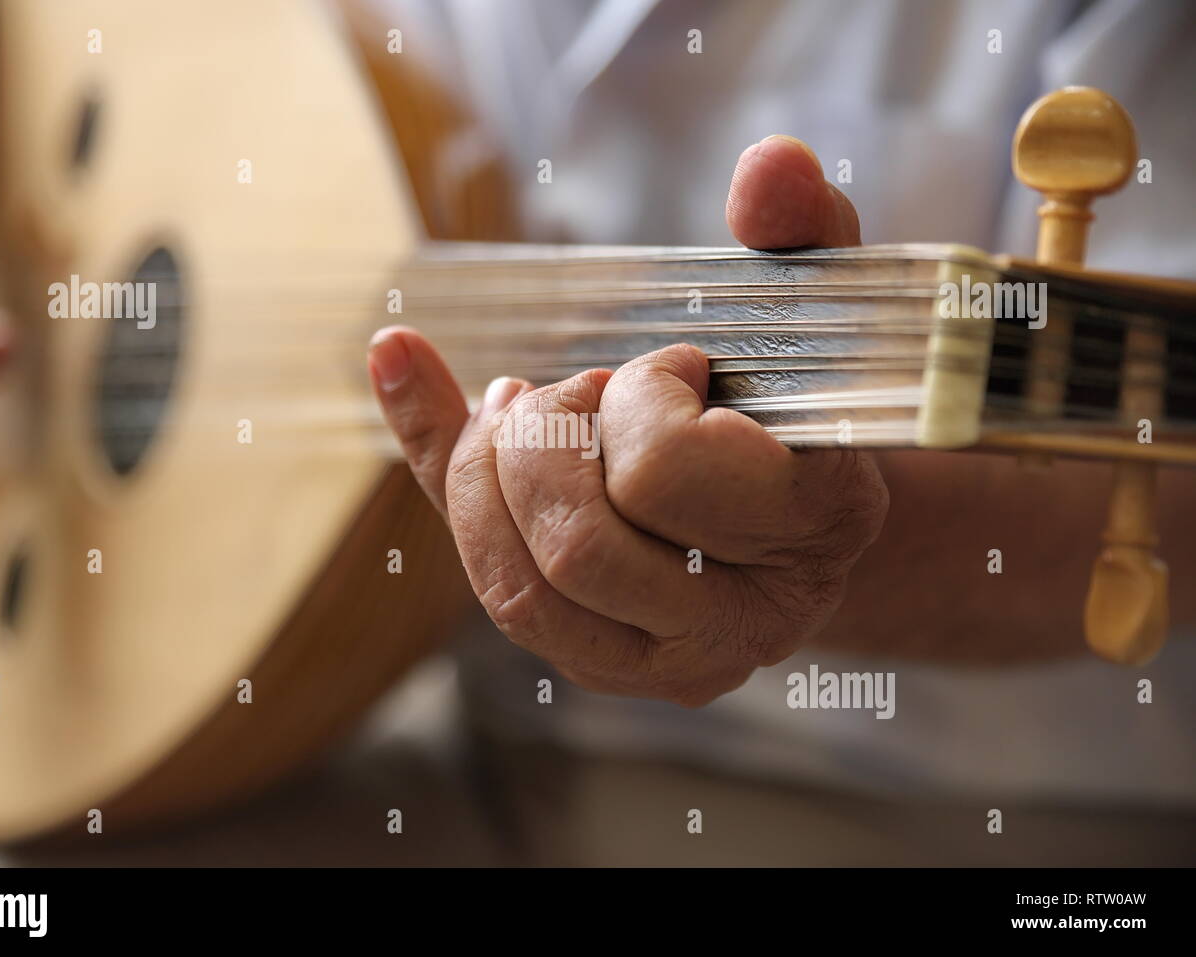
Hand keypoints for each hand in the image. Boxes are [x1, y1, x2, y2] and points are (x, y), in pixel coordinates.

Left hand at [368, 135, 885, 704]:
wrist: (802, 506)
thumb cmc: (806, 404)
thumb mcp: (819, 307)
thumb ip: (807, 231)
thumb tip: (769, 162)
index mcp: (814, 537)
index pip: (665, 474)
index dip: (640, 398)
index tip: (678, 367)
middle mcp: (731, 632)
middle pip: (573, 546)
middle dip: (550, 438)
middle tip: (584, 387)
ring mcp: (647, 663)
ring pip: (514, 589)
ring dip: (491, 469)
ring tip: (526, 406)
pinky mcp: (581, 656)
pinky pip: (482, 574)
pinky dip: (434, 460)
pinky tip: (412, 370)